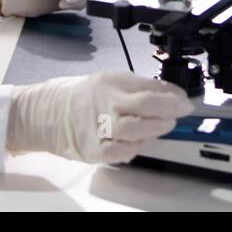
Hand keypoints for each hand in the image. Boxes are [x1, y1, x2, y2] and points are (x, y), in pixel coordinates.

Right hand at [6, 71, 193, 163]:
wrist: (46, 113)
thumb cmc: (82, 97)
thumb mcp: (110, 80)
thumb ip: (138, 86)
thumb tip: (171, 93)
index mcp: (112, 82)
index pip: (150, 87)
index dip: (174, 94)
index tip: (185, 100)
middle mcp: (107, 102)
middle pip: (147, 105)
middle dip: (171, 109)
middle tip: (180, 111)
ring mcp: (100, 126)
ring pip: (137, 129)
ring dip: (157, 128)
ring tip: (165, 125)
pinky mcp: (95, 149)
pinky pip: (122, 151)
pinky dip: (137, 147)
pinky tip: (141, 141)